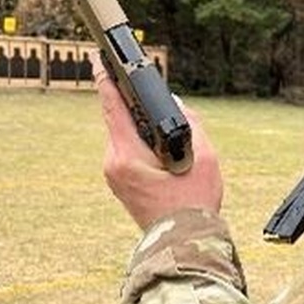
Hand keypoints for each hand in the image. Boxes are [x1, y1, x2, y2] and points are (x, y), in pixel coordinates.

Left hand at [93, 55, 222, 229]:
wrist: (183, 244)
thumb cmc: (194, 204)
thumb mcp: (204, 157)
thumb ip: (190, 123)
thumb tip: (174, 103)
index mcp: (127, 155)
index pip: (113, 107)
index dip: (107, 80)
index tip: (99, 60)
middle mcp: (113, 163)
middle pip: (118, 120)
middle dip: (133, 104)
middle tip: (145, 91)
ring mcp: (113, 175)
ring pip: (123, 136)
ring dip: (139, 126)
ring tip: (160, 127)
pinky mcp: (119, 183)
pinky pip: (126, 150)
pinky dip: (140, 142)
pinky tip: (158, 147)